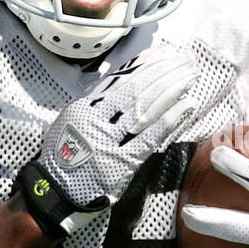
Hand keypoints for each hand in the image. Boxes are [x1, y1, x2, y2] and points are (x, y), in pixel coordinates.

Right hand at [17, 41, 230, 236]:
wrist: (56, 193)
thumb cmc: (63, 159)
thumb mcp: (70, 124)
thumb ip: (92, 105)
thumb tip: (118, 82)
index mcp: (83, 109)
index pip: (120, 80)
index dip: (146, 64)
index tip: (165, 54)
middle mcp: (96, 121)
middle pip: (136, 90)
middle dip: (165, 71)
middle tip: (186, 60)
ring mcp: (109, 141)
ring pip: (145, 108)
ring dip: (172, 88)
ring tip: (191, 75)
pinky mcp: (123, 161)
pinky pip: (151, 136)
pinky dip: (171, 119)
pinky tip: (187, 104)